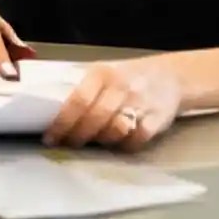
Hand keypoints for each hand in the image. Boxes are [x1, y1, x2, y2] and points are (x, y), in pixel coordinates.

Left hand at [43, 60, 181, 149]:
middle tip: (68, 144)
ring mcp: (141, 102)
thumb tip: (49, 112)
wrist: (170, 76)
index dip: (62, 122)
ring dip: (101, 140)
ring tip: (95, 140)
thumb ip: (81, 89)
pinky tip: (118, 143)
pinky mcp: (158, 118)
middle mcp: (121, 86)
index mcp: (102, 73)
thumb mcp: (102, 72)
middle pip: (95, 118)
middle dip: (77, 136)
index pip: (78, 100)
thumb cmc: (126, 77)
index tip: (50, 137)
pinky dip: (125, 145)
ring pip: (115, 130)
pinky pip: (137, 139)